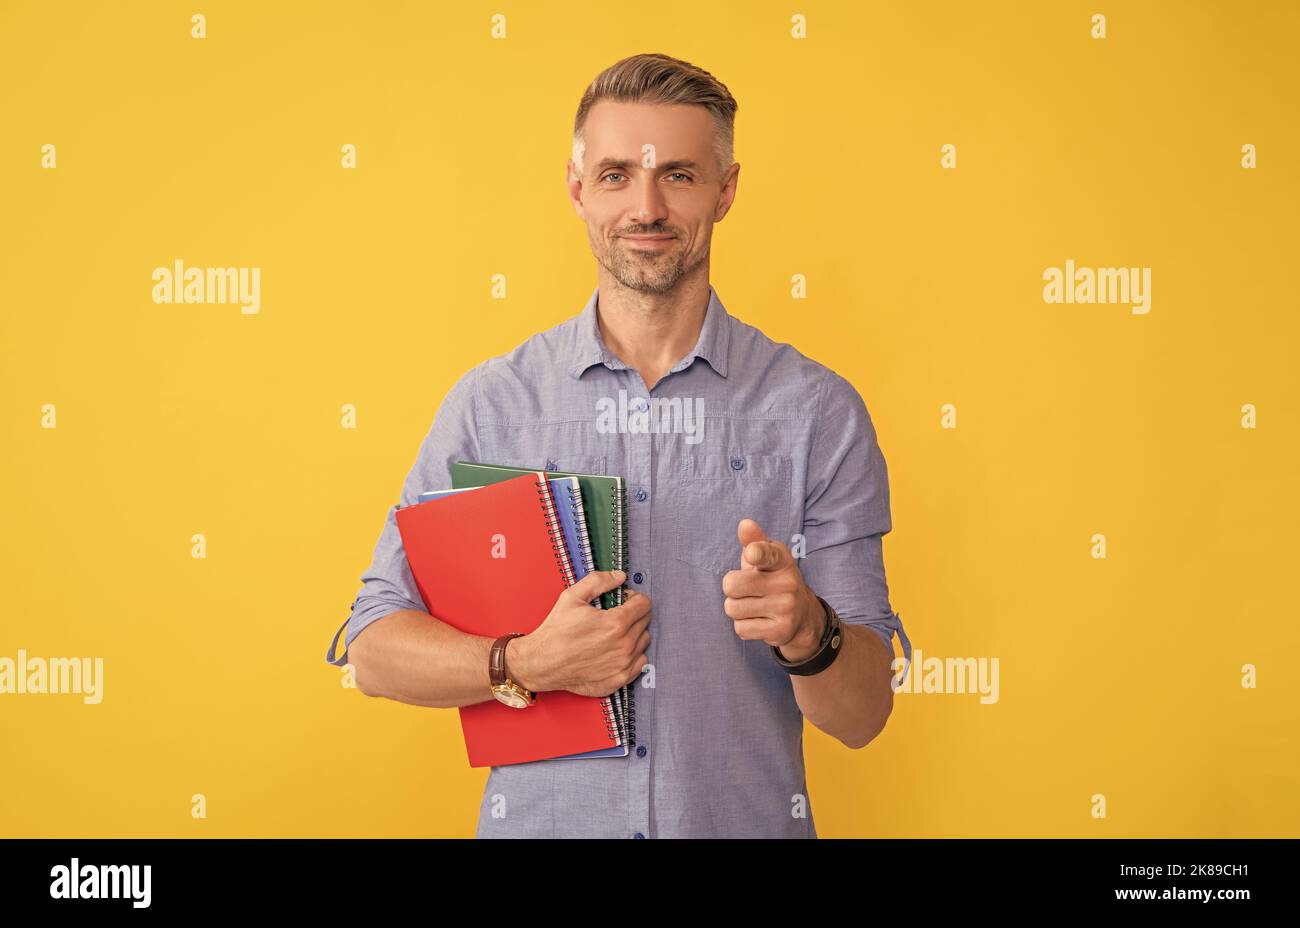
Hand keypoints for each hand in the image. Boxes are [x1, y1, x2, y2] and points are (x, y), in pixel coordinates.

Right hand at [509, 570, 651, 696]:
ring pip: (643, 642)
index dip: (634, 598)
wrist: (542, 663)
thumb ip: (599, 581)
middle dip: (633, 614)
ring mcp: (623, 665)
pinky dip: (632, 655)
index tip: (624, 600)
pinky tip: (616, 650)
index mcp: (615, 623)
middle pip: (645, 622)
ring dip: (634, 634)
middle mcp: (623, 645)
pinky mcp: (619, 679)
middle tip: (615, 615)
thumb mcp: (572, 596)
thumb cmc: (555, 632)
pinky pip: (640, 663)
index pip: (644, 605)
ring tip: (614, 633)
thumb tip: (619, 576)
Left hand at [722, 519, 825, 661]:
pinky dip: (744, 626)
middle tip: (746, 590)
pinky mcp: (781, 631)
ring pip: (732, 609)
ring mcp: (786, 608)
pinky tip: (760, 621)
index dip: (757, 553)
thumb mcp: (768, 557)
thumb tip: (744, 524)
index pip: (766, 553)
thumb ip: (754, 540)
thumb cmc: (774, 579)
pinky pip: (740, 629)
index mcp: (781, 559)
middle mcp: (787, 582)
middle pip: (731, 585)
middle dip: (731, 590)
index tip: (752, 554)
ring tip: (754, 606)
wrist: (804, 616)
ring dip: (737, 609)